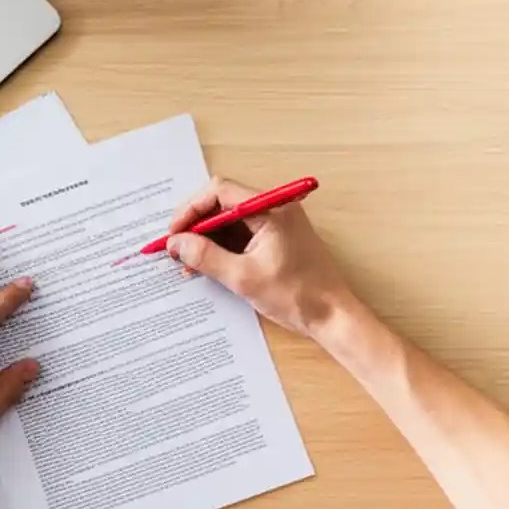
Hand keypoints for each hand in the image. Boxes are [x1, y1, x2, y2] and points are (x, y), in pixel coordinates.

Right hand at [166, 177, 359, 344]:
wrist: (333, 316)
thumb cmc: (297, 296)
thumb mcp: (243, 278)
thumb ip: (206, 256)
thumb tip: (176, 243)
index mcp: (270, 208)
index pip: (219, 191)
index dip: (190, 209)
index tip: (174, 233)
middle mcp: (274, 208)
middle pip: (222, 203)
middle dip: (196, 225)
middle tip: (176, 249)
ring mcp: (276, 223)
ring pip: (229, 220)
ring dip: (207, 239)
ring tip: (188, 262)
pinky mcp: (276, 238)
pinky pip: (241, 234)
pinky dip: (222, 247)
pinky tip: (207, 265)